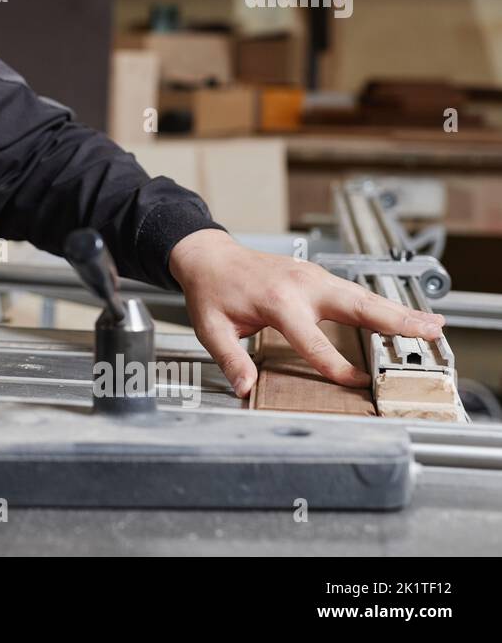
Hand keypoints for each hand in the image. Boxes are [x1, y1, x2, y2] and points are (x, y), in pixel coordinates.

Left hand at [168, 229, 444, 397]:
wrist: (210, 256)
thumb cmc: (212, 291)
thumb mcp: (211, 327)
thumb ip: (230, 358)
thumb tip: (244, 387)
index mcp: (278, 301)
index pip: (313, 340)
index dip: (336, 365)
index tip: (357, 383)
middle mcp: (302, 285)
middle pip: (356, 306)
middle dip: (393, 322)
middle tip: (428, 334)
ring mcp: (314, 277)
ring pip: (363, 296)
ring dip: (398, 311)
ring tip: (433, 326)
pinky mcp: (318, 276)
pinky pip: (355, 292)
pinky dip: (382, 304)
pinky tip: (404, 316)